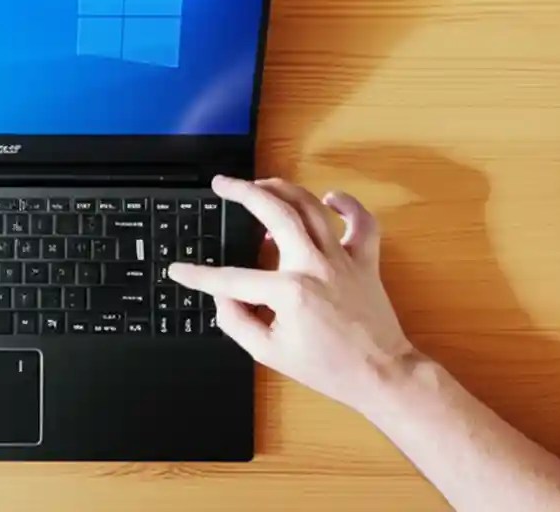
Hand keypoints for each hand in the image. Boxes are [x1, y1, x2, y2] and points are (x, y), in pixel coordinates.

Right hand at [170, 176, 417, 412]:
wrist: (381, 374)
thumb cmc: (329, 368)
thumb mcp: (269, 353)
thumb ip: (237, 322)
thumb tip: (222, 298)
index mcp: (289, 292)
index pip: (231, 278)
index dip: (199, 275)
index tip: (179, 269)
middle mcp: (314, 265)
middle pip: (275, 212)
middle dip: (242, 192)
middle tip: (221, 184)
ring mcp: (342, 259)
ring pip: (311, 206)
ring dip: (283, 189)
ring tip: (260, 184)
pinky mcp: (365, 260)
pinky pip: (361, 222)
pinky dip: (347, 205)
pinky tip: (329, 199)